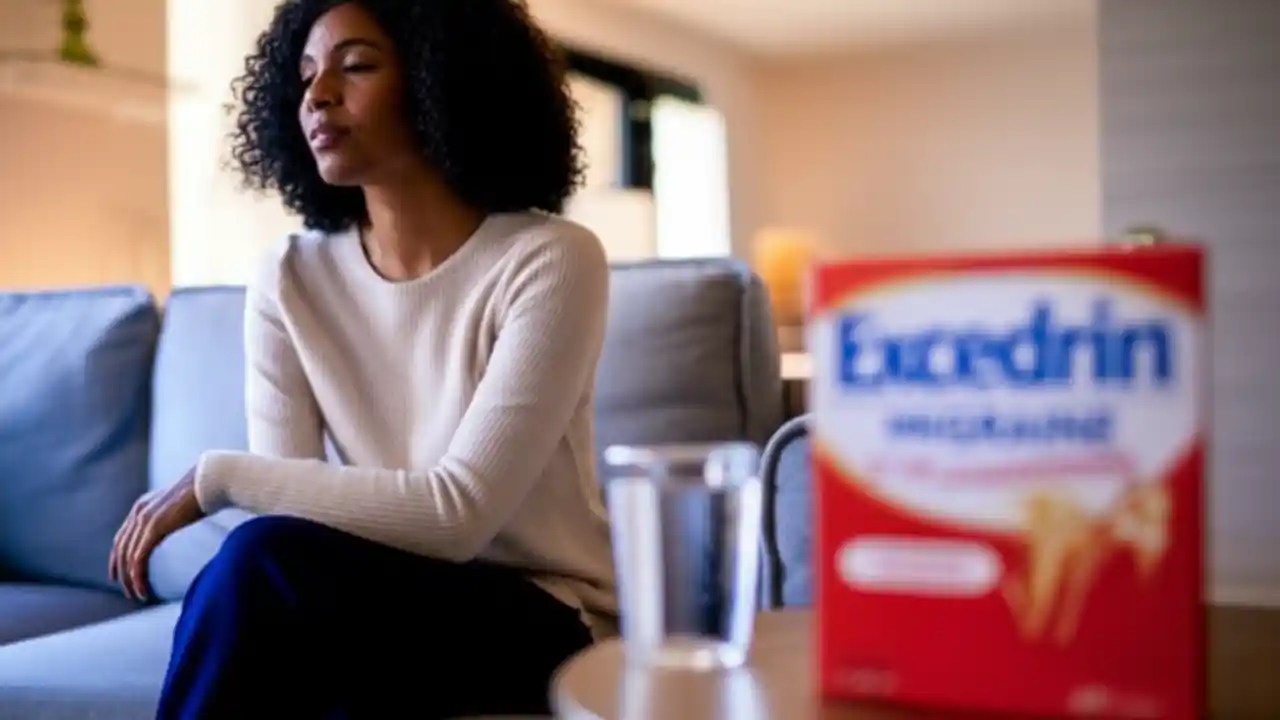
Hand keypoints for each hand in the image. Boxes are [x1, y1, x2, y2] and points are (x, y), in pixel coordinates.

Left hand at [109, 466, 205, 600]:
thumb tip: (183, 523)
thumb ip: (176, 514)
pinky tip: (143, 589)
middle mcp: (138, 513)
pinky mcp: (154, 528)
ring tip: (137, 595)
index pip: (122, 537)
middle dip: (120, 572)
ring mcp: (144, 519)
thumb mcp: (182, 504)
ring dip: (129, 579)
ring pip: (127, 557)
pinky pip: (138, 558)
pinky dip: (138, 576)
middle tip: (127, 591)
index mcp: (142, 506)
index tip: (118, 575)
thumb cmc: (204, 492)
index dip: (117, 557)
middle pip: (120, 549)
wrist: (209, 481)